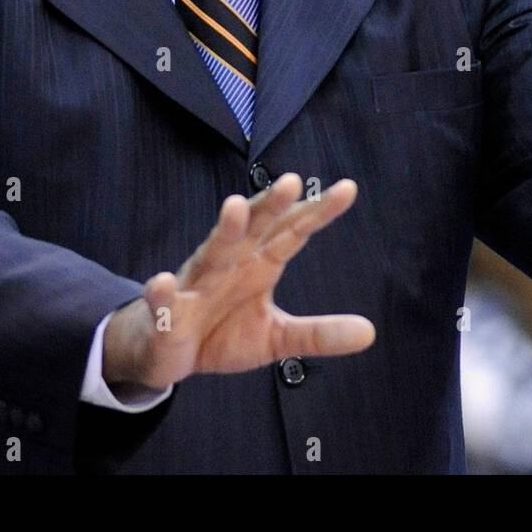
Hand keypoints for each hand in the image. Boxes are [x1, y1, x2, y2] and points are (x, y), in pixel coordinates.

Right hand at [102, 174, 374, 391]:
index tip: (348, 189)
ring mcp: (197, 283)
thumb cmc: (223, 332)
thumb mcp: (276, 337)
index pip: (293, 231)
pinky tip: (162, 283)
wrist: (167, 351)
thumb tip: (369, 332)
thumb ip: (318, 333)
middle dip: (270, 205)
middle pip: (254, 228)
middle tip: (291, 180)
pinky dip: (162, 292)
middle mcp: (230, 263)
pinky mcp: (167, 311)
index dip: (318, 211)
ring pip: (212, 252)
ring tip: (234, 207)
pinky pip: (163, 300)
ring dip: (223, 230)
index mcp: (259, 263)